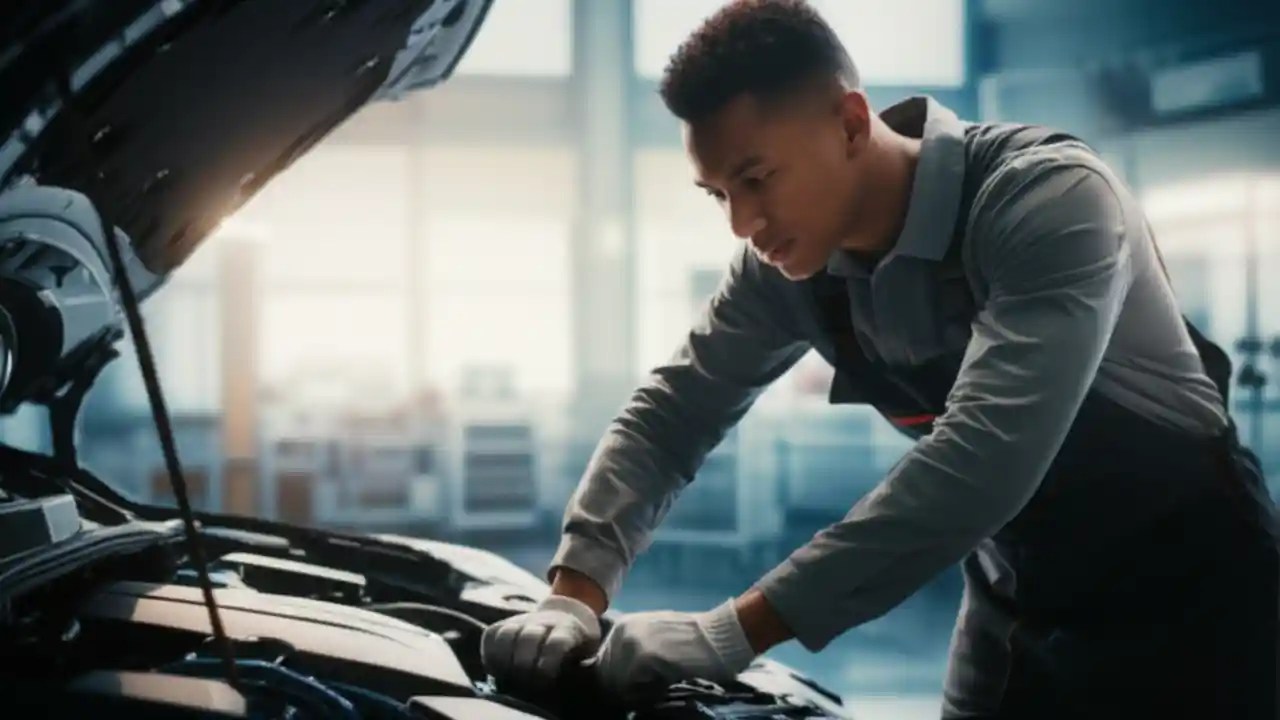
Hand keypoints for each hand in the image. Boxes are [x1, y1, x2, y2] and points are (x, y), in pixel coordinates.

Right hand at [481, 594, 601, 692]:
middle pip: (528, 638)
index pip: (556, 643)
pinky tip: (494, 669)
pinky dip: (489, 653)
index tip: (545, 680)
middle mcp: (544, 622)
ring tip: (507, 678)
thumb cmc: (579, 644)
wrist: (569, 614)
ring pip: (507, 634)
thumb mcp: (587, 653)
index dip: (548, 663)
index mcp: (569, 630)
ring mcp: (524, 620)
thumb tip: (562, 686)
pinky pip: (492, 634)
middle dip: (524, 664)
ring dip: (504, 659)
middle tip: (525, 684)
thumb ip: (576, 667)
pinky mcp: (506, 622)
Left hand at [592, 599, 757, 702]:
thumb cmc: (694, 642)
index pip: (603, 664)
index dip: (618, 681)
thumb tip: (615, 677)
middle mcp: (621, 631)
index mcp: (622, 626)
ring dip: (635, 692)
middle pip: (606, 676)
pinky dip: (646, 694)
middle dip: (624, 688)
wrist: (722, 635)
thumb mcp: (656, 637)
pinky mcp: (644, 657)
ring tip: (659, 685)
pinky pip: (631, 689)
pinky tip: (665, 683)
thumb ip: (634, 651)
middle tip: (650, 689)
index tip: (638, 686)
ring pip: (616, 684)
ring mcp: (631, 643)